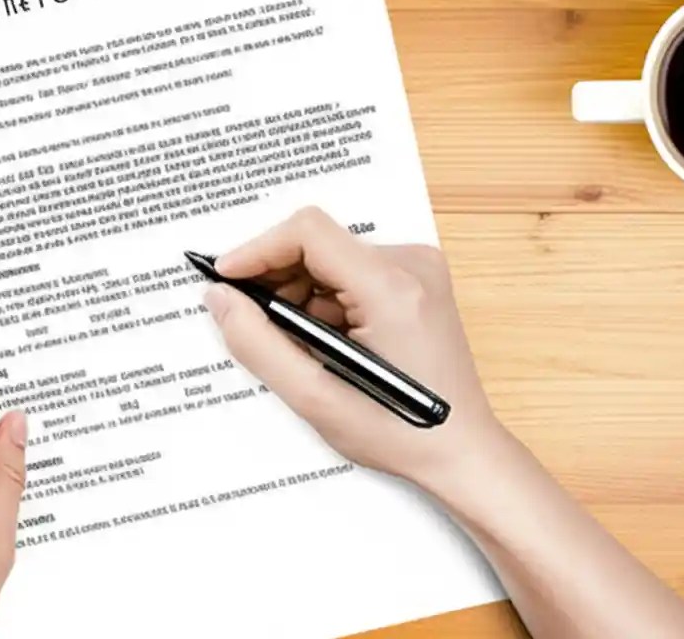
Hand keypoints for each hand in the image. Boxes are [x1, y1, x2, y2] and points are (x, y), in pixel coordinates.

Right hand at [204, 207, 503, 490]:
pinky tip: (328, 345)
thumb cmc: (403, 433)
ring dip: (301, 296)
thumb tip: (220, 300)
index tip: (225, 279)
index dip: (258, 250)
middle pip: (317, 244)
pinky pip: (351, 273)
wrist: (462, 452)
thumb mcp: (315, 397)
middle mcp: (412, 266)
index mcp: (392, 289)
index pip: (308, 232)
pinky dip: (325, 302)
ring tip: (304, 350)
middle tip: (259, 328)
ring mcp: (419, 271)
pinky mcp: (417, 282)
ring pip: (330, 260)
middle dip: (277, 281)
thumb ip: (258, 344)